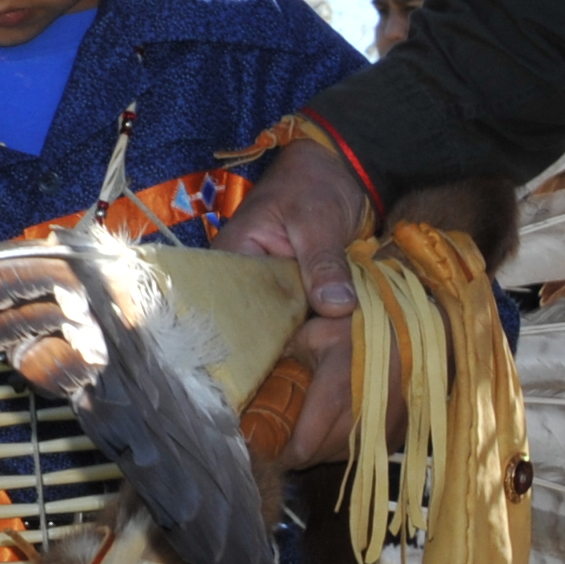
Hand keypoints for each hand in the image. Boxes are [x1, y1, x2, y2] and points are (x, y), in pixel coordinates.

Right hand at [216, 138, 371, 467]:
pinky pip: (298, 321)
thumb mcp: (318, 222)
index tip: (252, 377)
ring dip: (294, 348)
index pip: (225, 307)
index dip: (237, 342)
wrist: (340, 169)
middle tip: (282, 394)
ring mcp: (270, 288)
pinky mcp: (295, 294)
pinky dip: (312, 337)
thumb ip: (324, 264)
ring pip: (276, 327)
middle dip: (268, 354)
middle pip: (249, 325)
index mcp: (231, 256)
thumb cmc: (315, 184)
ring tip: (302, 390)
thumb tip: (336, 307)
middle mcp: (244, 278)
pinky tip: (323, 365)